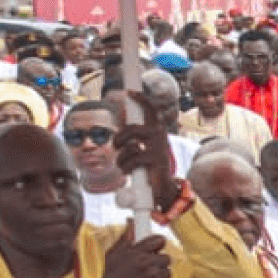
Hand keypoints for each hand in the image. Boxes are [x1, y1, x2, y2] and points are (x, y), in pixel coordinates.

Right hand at [79, 220, 171, 277]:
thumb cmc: (110, 277)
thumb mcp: (114, 254)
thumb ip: (126, 238)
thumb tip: (131, 223)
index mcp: (137, 251)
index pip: (159, 240)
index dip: (159, 244)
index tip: (157, 248)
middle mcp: (147, 262)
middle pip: (166, 257)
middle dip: (159, 263)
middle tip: (149, 268)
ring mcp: (154, 275)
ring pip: (167, 272)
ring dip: (160, 276)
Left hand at [113, 91, 178, 207]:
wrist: (163, 185)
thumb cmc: (150, 166)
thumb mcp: (143, 149)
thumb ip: (135, 138)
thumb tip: (120, 130)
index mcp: (156, 130)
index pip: (150, 110)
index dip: (141, 99)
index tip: (130, 92)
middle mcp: (160, 134)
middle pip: (132, 129)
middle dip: (118, 138)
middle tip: (115, 146)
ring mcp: (159, 146)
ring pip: (130, 145)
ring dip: (120, 157)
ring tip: (121, 164)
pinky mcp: (156, 158)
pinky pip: (134, 159)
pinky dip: (126, 167)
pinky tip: (127, 171)